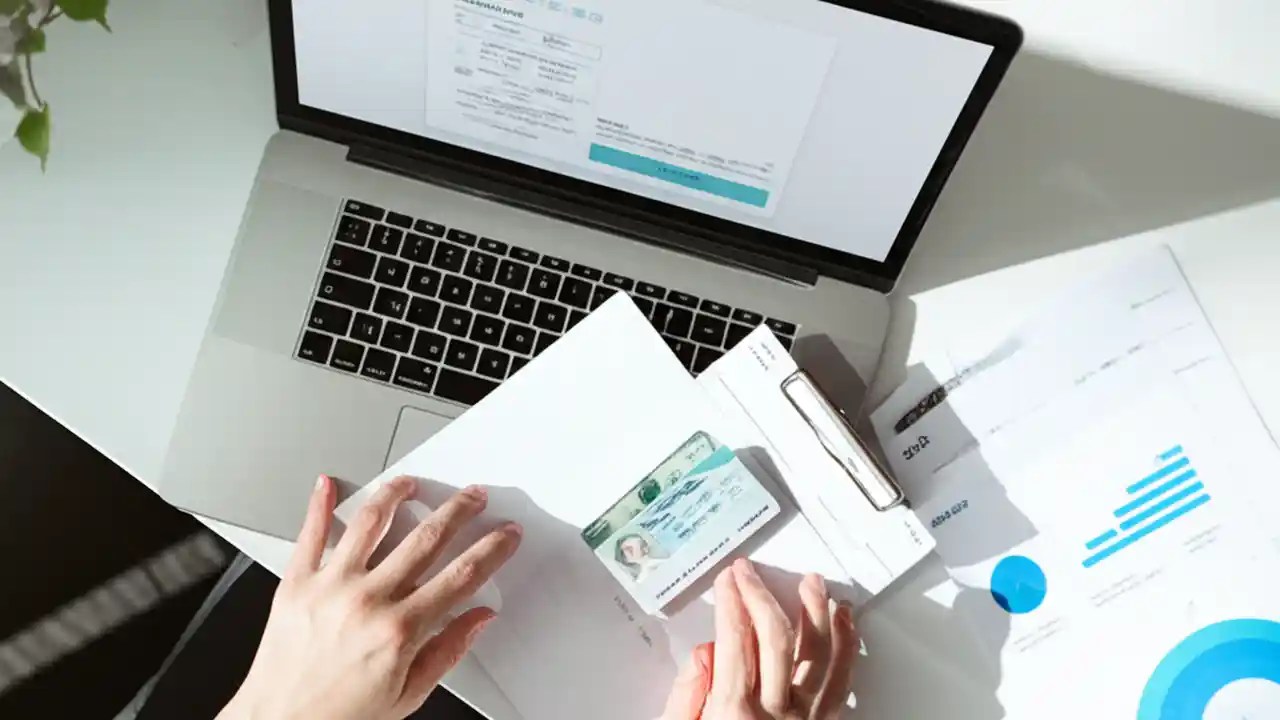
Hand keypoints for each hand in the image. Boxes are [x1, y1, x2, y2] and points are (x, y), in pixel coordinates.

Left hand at [219, 475, 521, 719]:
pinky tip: (329, 484)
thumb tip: (478, 618)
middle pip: (426, 538)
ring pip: (371, 523)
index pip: (462, 575)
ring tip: (410, 483)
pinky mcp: (295, 584)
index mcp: (400, 631)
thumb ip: (447, 650)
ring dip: (396, 494)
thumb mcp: (408, 695)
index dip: (491, 550)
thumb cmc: (339, 717)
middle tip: (473, 496)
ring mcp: (330, 587)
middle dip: (459, 511)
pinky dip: (319, 505)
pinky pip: (310, 534)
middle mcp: (367, 601)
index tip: (503, 535)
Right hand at [662, 559, 858, 719]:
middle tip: (750, 573)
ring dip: (817, 612)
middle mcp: (776, 715)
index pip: (736, 640)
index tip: (727, 580)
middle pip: (777, 639)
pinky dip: (847, 644)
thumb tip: (707, 652)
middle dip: (762, 596)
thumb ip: (687, 697)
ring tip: (812, 583)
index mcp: (734, 715)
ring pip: (821, 654)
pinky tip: (844, 620)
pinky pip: (843, 679)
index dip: (731, 603)